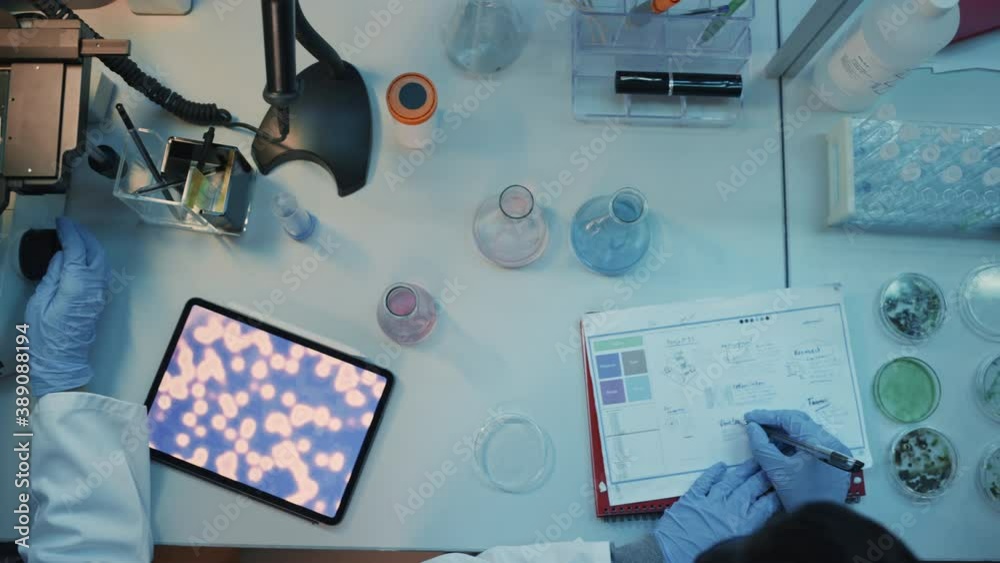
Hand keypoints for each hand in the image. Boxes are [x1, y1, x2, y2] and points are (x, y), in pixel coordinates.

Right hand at [25, 218, 108, 397]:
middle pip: (96, 252)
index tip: (61, 222)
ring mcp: (99, 294)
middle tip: (68, 226)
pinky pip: (100, 272)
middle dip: (84, 235)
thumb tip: (62, 257)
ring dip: (90, 246)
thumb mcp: (40, 302)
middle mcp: (94, 287)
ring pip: (101, 262)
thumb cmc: (46, 336)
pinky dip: (93, 258)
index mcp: (77, 285)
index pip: (78, 250)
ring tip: (75, 237)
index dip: (70, 233)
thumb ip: (53, 276)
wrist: (61, 361)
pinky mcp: (99, 300)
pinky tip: (82, 256)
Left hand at [654, 460, 779, 562]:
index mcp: (742, 528)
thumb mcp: (735, 548)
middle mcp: (728, 511)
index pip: (766, 506)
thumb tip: (760, 523)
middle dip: (763, 477)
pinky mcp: (692, 500)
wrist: (673, 558)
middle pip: (750, 489)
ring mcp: (710, 503)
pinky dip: (713, 473)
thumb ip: (749, 534)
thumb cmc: (701, 557)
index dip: (775, 495)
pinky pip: (704, 482)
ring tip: (753, 463)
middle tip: (772, 467)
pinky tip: (721, 466)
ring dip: (743, 471)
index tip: (782, 486)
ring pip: (731, 482)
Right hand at [744, 409, 850, 511]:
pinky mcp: (833, 461)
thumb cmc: (801, 497)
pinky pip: (811, 444)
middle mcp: (832, 442)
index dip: (768, 416)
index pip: (792, 419)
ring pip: (806, 433)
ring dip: (785, 432)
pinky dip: (794, 443)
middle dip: (776, 422)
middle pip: (800, 422)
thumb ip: (762, 446)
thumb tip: (752, 427)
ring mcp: (835, 452)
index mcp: (821, 441)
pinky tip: (779, 447)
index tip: (749, 417)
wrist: (822, 522)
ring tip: (765, 436)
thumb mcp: (777, 471)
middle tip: (755, 424)